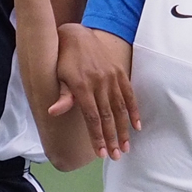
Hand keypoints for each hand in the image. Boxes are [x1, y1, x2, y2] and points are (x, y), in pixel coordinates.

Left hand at [54, 23, 139, 158]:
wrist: (77, 35)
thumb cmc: (64, 59)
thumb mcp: (58, 76)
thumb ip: (63, 96)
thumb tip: (54, 112)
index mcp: (83, 86)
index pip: (92, 117)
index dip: (97, 136)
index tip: (100, 152)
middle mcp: (100, 82)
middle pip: (108, 116)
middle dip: (112, 138)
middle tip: (115, 156)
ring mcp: (112, 77)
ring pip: (120, 108)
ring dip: (124, 130)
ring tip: (126, 147)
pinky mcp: (119, 73)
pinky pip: (129, 95)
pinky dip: (134, 111)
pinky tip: (137, 126)